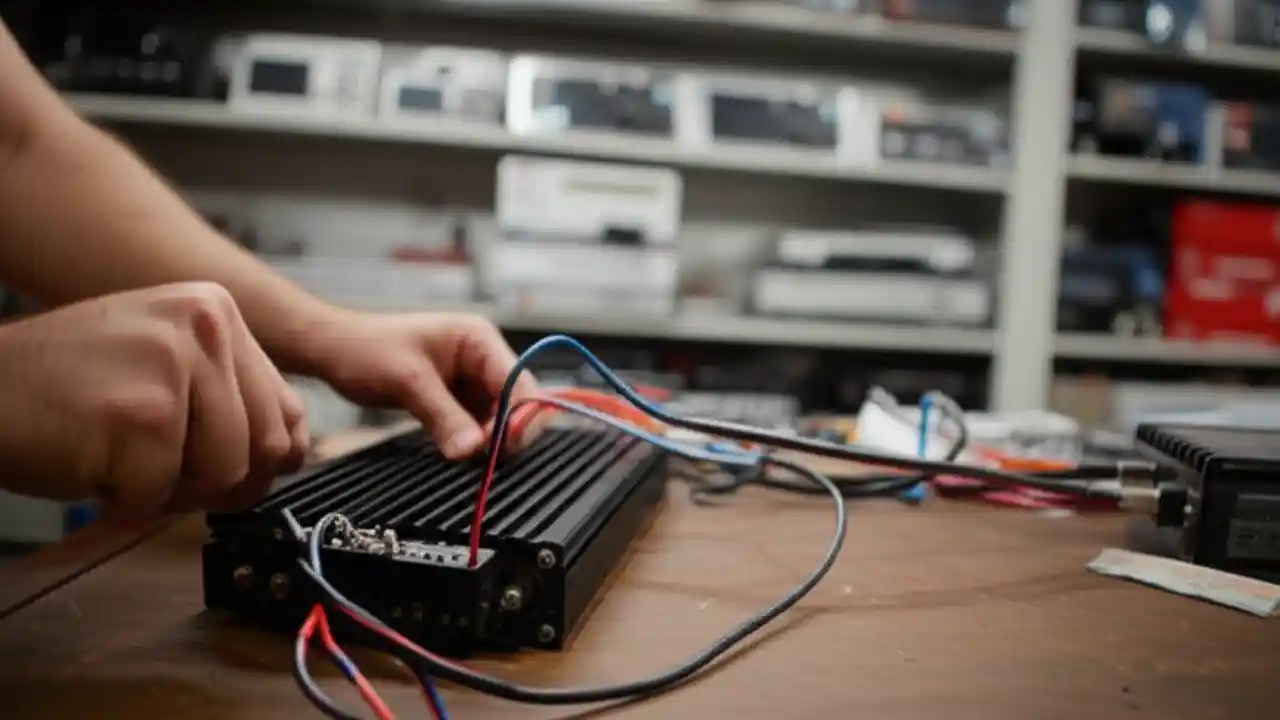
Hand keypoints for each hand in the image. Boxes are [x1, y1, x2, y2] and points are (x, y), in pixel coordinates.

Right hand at [0, 282, 307, 516]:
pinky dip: (123, 499)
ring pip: (226, 474)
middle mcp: (205, 324)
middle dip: (213, 482)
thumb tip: (297, 450)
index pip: (289, 411)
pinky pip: (163, 493)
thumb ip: (234, 398)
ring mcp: (174, 364)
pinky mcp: (143, 414)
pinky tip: (88, 460)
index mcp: (216, 309)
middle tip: (150, 463)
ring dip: (168, 490)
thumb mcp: (164, 367)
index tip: (208, 461)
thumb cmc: (65, 391)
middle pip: (268, 448)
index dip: (256, 460)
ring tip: (118, 454)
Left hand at [298, 311, 538, 459]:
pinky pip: (477, 424)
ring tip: (463, 452)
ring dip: (488, 439)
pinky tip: (458, 449)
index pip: (520, 382)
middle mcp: (483, 357)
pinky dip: (472, 440)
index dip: (517, 416)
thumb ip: (445, 417)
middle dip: (504, 430)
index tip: (498, 446)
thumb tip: (474, 450)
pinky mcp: (457, 399)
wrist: (334, 350)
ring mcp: (471, 379)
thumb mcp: (408, 382)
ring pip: (499, 418)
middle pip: (516, 402)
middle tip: (480, 455)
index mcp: (479, 339)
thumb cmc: (367, 350)